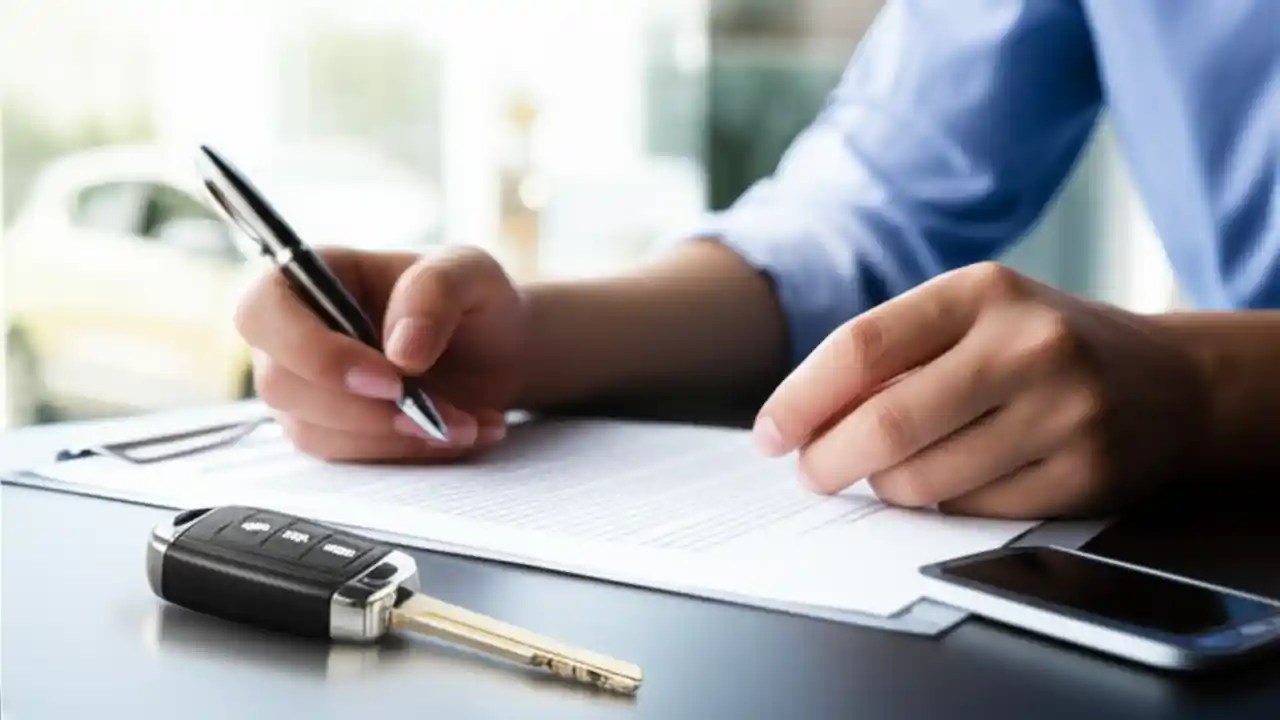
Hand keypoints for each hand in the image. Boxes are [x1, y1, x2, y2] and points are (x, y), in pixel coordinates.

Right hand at [236, 246, 526, 461]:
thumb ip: (435, 292)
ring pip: (314, 432)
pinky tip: (460, 434)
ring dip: (394, 438)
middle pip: (281, 384)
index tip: (390, 380)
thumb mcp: (471, 273)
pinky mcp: (331, 431)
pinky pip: (349, 458)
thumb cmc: (473, 300)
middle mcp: (295, 333)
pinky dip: (408, 453)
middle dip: (365, 410)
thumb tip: (402, 353)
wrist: (499, 353)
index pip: (264, 311)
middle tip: (442, 413)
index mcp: (314, 275)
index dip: (314, 352)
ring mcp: (306, 388)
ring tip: (467, 424)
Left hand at [752, 262, 1207, 517]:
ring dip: (887, 487)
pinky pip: (973, 512)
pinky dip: (944, 506)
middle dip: (829, 460)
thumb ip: (893, 355)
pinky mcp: (1084, 474)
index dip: (801, 399)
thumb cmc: (1038, 346)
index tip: (769, 434)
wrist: (1169, 380)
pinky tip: (954, 481)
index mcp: (981, 291)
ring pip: (925, 479)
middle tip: (812, 473)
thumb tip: (800, 418)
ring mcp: (1062, 411)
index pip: (862, 347)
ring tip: (892, 471)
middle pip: (887, 423)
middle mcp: (1026, 345)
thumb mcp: (973, 318)